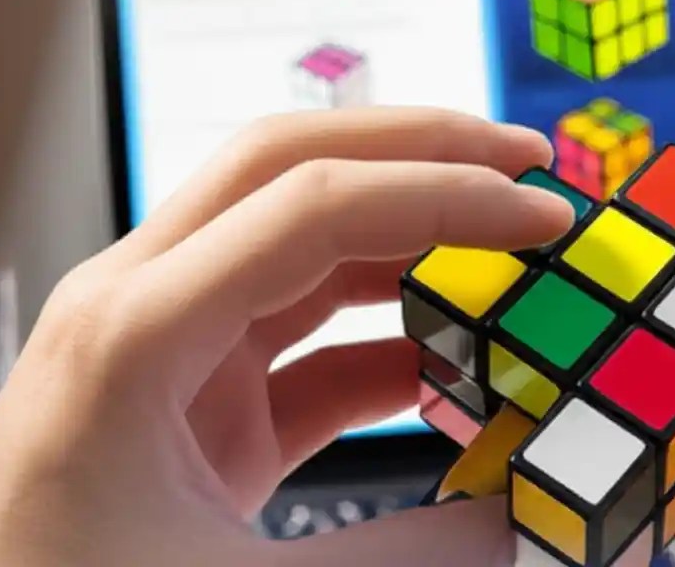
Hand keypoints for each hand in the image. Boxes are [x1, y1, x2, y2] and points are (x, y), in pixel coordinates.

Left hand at [0, 108, 574, 566]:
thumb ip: (404, 557)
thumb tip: (527, 524)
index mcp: (135, 333)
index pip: (310, 207)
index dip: (442, 197)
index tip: (539, 214)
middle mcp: (146, 303)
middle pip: (292, 164)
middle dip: (420, 148)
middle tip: (527, 160)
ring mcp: (172, 337)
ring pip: (302, 231)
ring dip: (410, 223)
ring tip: (506, 234)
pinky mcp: (198, 386)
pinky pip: (306, 328)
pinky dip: (388, 328)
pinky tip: (457, 356)